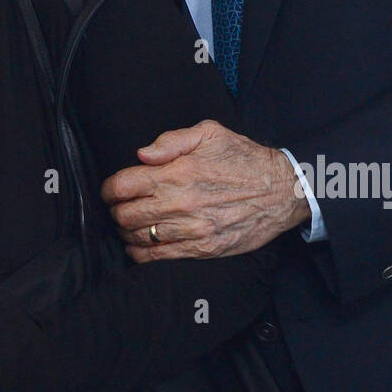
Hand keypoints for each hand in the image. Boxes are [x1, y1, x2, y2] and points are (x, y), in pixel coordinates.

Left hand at [100, 119, 309, 262]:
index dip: (109, 189)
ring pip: (139, 237)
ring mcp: (191, 229)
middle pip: (125, 214)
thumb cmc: (244, 158)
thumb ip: (171, 141)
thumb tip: (141, 154)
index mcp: (177, 172)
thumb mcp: (209, 133)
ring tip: (129, 226)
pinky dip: (141, 255)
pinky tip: (139, 247)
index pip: (122, 185)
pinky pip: (159, 258)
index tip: (110, 190)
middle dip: (115, 211)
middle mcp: (180, 202)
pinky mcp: (202, 248)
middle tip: (119, 208)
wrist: (282, 190)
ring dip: (127, 233)